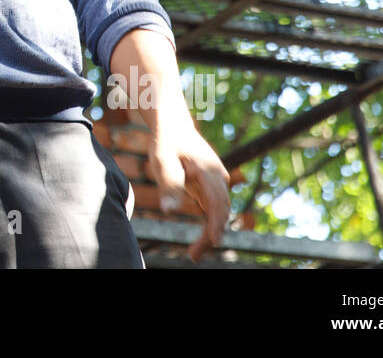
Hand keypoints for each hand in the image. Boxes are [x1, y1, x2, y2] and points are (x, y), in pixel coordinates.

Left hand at [145, 124, 230, 262]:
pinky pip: (214, 209)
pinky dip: (210, 225)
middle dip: (211, 235)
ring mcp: (218, 181)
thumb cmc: (166, 143)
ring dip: (211, 233)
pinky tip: (200, 242)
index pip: (217, 202)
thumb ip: (168, 185)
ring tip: (194, 253)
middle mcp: (219, 176)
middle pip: (221, 210)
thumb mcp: (162, 161)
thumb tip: (169, 211)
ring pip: (219, 212)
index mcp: (209, 170)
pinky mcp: (212, 185)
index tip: (213, 242)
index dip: (216, 223)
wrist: (173, 126)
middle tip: (194, 256)